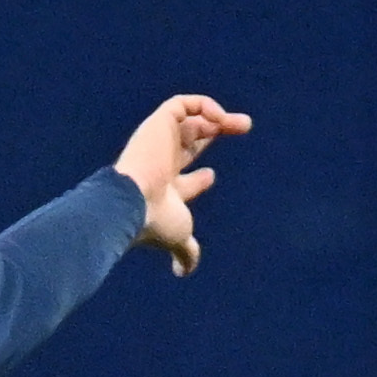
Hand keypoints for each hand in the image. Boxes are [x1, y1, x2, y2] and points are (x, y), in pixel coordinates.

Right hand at [112, 94, 252, 276]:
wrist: (132, 200)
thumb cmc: (155, 220)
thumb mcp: (180, 236)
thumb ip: (186, 253)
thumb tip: (183, 272)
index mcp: (164, 186)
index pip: (181, 177)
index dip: (201, 178)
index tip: (212, 177)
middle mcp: (161, 161)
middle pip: (190, 142)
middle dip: (216, 134)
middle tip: (244, 128)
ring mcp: (159, 141)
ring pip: (190, 120)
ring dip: (219, 118)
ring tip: (244, 125)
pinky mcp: (159, 122)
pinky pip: (183, 104)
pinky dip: (204, 107)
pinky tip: (221, 121)